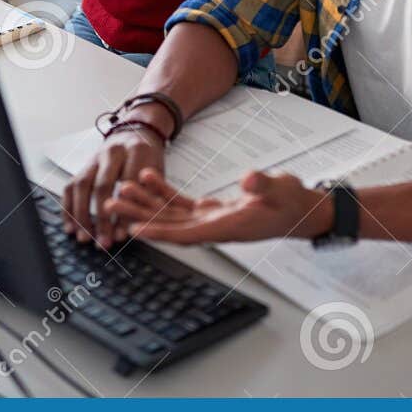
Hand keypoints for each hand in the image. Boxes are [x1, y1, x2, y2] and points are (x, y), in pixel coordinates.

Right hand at [63, 126, 167, 248]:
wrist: (135, 134)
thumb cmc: (147, 159)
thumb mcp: (158, 173)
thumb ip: (151, 196)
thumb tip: (138, 227)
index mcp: (136, 151)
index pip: (128, 184)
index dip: (124, 212)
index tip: (122, 236)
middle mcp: (113, 151)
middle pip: (102, 186)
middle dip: (101, 218)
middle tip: (103, 242)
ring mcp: (95, 158)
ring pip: (82, 185)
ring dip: (81, 215)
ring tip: (84, 238)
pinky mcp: (83, 166)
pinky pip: (70, 186)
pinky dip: (68, 208)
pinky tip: (71, 227)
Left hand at [102, 168, 334, 244]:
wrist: (302, 210)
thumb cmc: (292, 203)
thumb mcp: (281, 189)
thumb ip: (264, 184)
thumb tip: (249, 179)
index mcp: (227, 227)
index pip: (185, 234)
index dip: (158, 232)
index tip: (133, 230)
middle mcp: (213, 227)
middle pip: (168, 225)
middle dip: (138, 215)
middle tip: (110, 205)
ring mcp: (211, 219)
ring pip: (170, 215)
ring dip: (145, 203)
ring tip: (121, 189)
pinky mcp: (212, 210)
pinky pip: (181, 204)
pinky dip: (164, 192)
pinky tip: (149, 178)